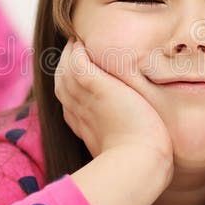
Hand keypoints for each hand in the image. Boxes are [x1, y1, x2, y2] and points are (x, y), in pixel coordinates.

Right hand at [54, 37, 173, 168]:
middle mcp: (78, 111)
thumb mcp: (128, 148)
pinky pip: (78, 62)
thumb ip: (127, 136)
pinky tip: (82, 42)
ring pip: (66, 69)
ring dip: (70, 53)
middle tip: (75, 47)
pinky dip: (77, 50)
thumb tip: (141, 134)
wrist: (139, 164)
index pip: (70, 99)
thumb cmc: (141, 163)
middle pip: (63, 81)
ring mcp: (85, 99)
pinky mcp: (97, 87)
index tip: (83, 71)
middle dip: (66, 64)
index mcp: (83, 126)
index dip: (73, 83)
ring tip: (77, 40)